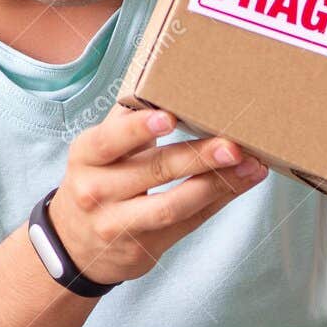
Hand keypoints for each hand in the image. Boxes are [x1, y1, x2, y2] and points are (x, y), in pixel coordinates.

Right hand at [47, 104, 266, 284]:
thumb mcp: (100, 150)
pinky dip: (218, 201)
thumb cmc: (100, 180)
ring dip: (217, 183)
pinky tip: (242, 183)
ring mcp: (118, 223)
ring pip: (173, 204)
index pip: (110, 140)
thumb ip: (129, 120)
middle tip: (233, 145)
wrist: (75, 244)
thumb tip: (176, 79)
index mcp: (87, 155)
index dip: (139, 128)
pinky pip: (187, 223)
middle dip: (198, 156)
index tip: (169, 117)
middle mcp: (96, 190)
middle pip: (154, 170)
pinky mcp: (143, 247)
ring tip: (250, 165)